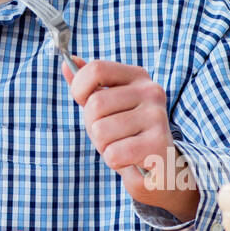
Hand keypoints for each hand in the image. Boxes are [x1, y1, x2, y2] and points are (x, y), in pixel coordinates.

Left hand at [61, 54, 198, 221]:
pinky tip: (131, 159)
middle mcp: (151, 92)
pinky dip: (115, 161)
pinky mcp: (159, 144)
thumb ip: (88, 85)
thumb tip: (66, 62)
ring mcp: (157, 117)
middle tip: (110, 135)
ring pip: (102, 131)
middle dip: (92, 126)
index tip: (84, 103)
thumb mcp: (106, 107)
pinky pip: (114, 153)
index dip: (79, 89)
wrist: (163, 168)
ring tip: (122, 147)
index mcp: (138, 77)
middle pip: (95, 103)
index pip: (96, 69)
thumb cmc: (128, 135)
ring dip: (104, 146)